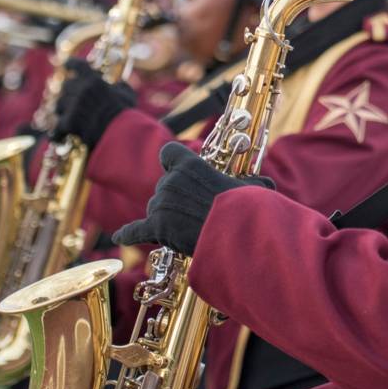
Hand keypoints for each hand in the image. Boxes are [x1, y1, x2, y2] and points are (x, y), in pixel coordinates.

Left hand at [52, 58, 135, 148]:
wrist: (119, 133)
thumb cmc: (125, 113)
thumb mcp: (128, 95)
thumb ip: (122, 86)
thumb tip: (119, 84)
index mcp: (94, 80)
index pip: (78, 65)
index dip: (71, 64)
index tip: (67, 64)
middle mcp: (80, 90)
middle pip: (66, 86)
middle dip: (68, 91)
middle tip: (72, 97)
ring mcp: (73, 106)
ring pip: (59, 104)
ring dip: (63, 109)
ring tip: (67, 115)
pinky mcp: (68, 123)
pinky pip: (57, 126)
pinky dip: (58, 132)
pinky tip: (59, 136)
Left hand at [113, 142, 272, 254]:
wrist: (235, 233)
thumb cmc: (246, 207)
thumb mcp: (252, 187)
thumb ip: (250, 182)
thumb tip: (266, 185)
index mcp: (189, 165)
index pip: (168, 153)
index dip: (173, 161)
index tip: (178, 169)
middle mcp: (170, 181)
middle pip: (163, 187)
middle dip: (176, 199)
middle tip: (199, 212)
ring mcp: (160, 205)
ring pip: (156, 209)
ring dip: (168, 218)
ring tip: (191, 228)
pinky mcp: (156, 228)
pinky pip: (136, 229)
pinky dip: (129, 233)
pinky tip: (121, 236)